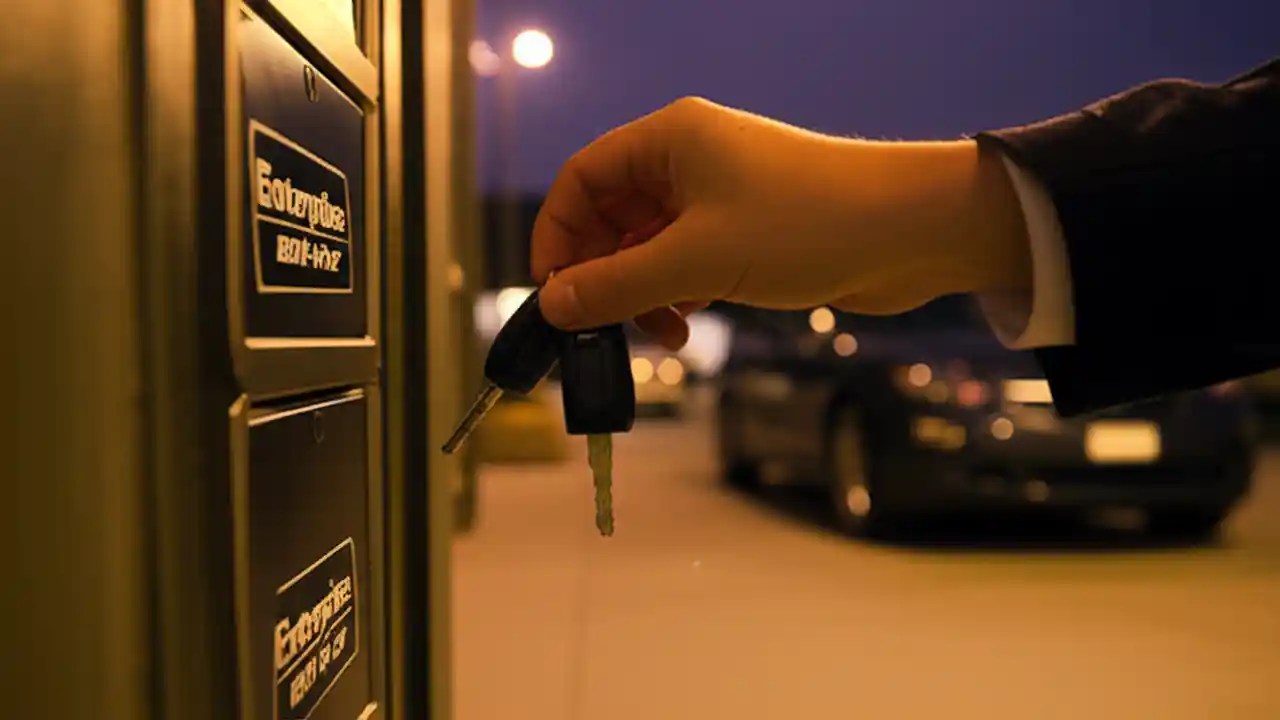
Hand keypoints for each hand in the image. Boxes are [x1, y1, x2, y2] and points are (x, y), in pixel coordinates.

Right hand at [532, 97, 1030, 349]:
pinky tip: (687, 328)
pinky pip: (686, 263)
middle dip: (601, 274)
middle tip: (601, 327)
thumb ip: (617, 285)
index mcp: (669, 140)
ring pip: (648, 246)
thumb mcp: (697, 261)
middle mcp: (689, 161)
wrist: (909, 232)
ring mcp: (720, 197)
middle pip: (611, 217)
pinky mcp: (747, 233)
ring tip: (659, 336)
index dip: (558, 235)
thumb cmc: (805, 225)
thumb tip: (553, 306)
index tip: (553, 293)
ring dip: (641, 294)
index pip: (583, 179)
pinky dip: (676, 296)